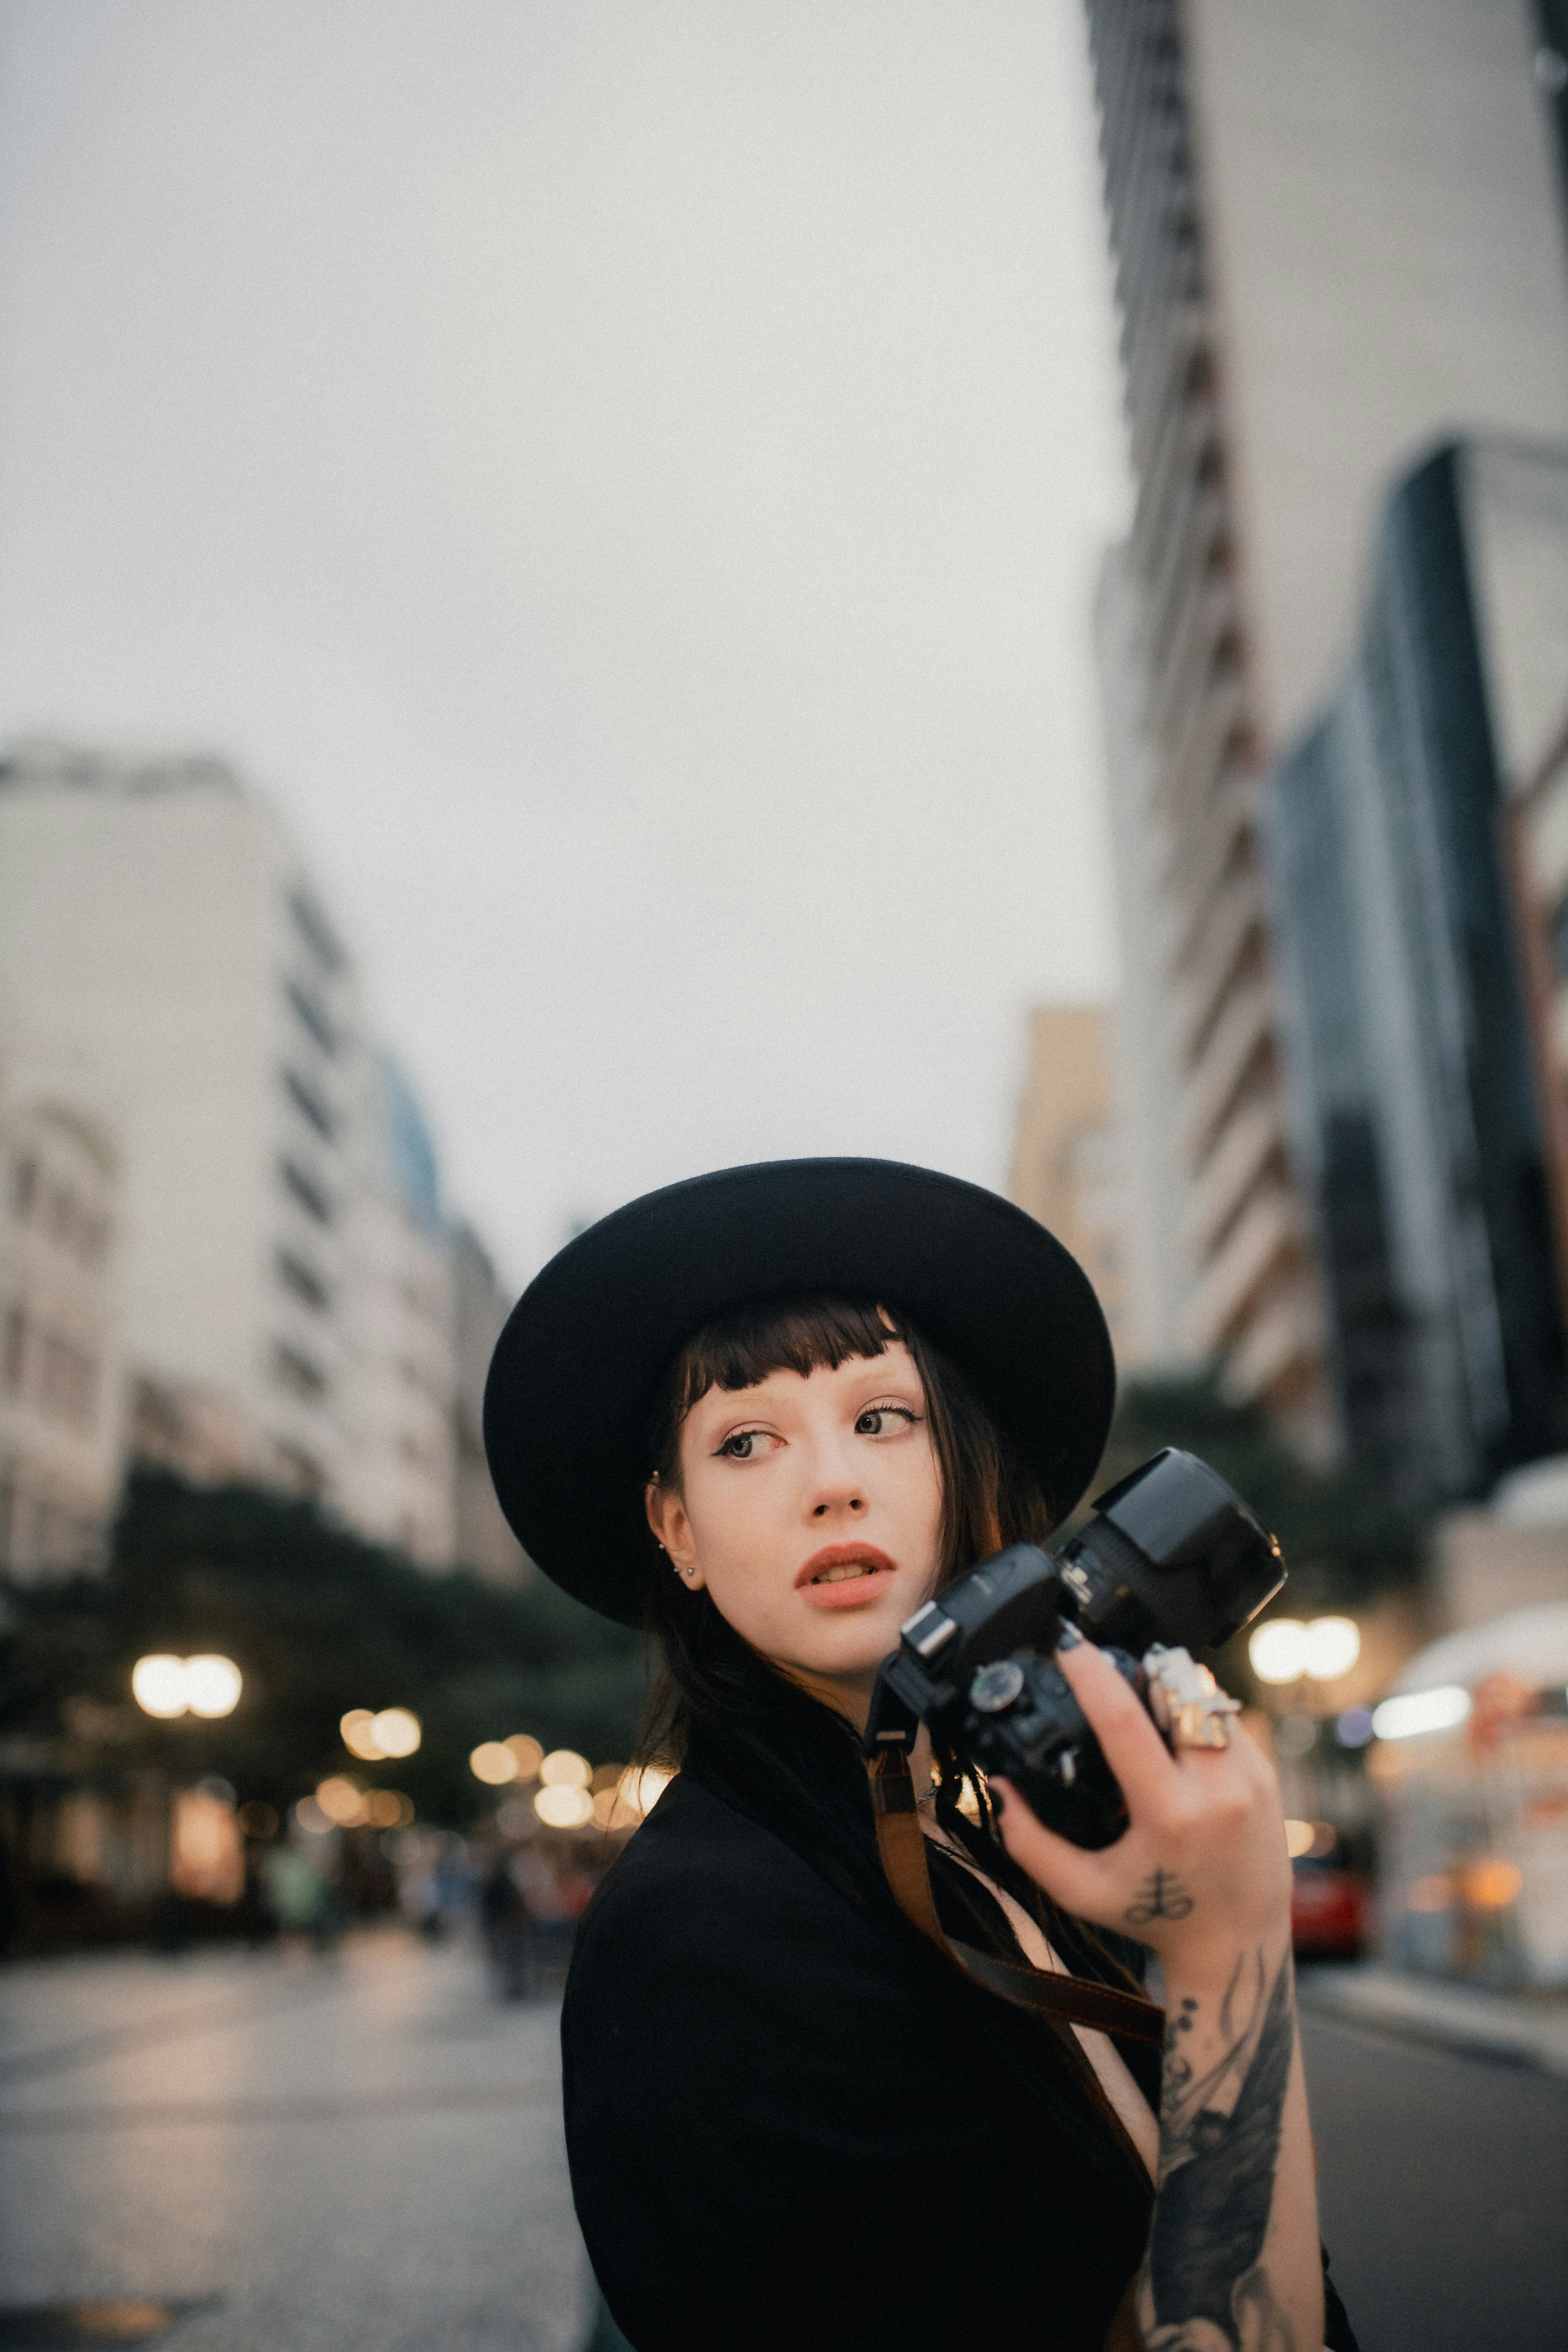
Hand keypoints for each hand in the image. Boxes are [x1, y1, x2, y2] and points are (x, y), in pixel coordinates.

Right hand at [990, 1634, 1290, 1971]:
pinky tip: (1174, 1737)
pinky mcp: (1266, 1773)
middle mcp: (1218, 1791)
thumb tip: (1001, 1788)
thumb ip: (1030, 1843)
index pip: (1124, 1721)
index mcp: (1170, 1816)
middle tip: (1105, 1674)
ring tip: (1140, 1707)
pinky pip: (1225, 1714)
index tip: (1069, 1646)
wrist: (1239, 1943)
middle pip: (1174, 1688)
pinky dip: (1194, 1713)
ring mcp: (1250, 1778)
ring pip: (1202, 1694)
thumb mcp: (1082, 1891)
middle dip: (1136, 1670)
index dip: (1091, 1673)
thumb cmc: (1157, 1917)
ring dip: (1167, 1689)